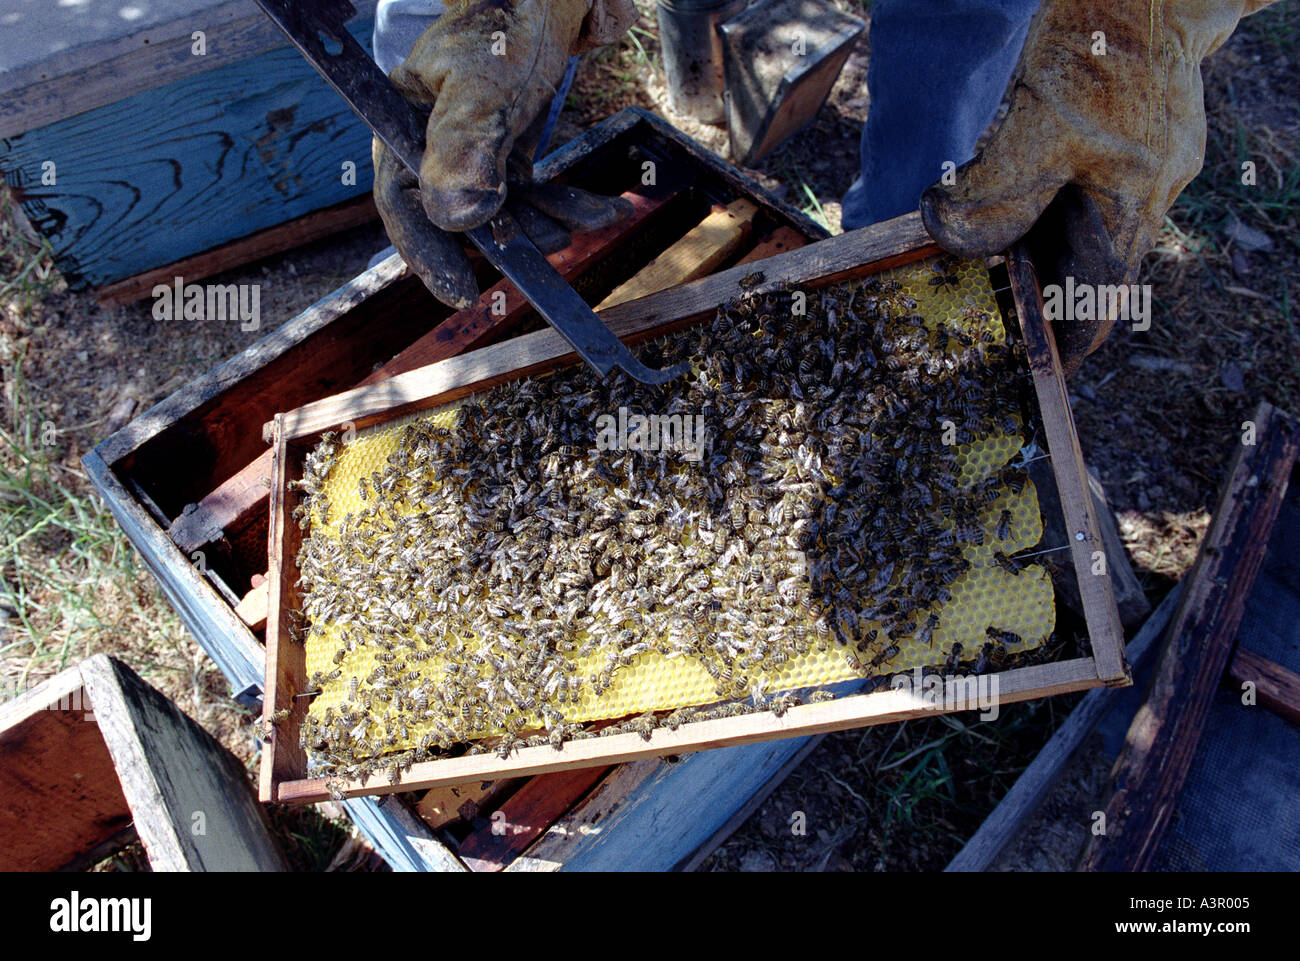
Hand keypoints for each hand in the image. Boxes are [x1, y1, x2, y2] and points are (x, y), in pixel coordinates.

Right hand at [374, 0, 637, 308]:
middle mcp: (430, 149)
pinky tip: (603, 209)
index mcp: (403, 130)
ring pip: (504, 213)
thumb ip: (464, 145)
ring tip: (593, 217)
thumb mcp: (481, 82)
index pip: (403, 205)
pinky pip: (531, 194)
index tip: (462, 294)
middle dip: (511, 237)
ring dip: (549, 224)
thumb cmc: (504, 20)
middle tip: (555, 244)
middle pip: (460, 217)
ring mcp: (470, 154)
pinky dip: (566, 204)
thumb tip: (457, 217)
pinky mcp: (504, 154)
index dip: (430, 254)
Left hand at [920, 0, 1268, 371]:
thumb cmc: (1096, 46)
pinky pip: (1087, 187)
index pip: (1102, 300)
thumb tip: (949, 233)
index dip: (1069, 340)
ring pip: (1085, 226)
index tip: (1035, 364)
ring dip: (1040, 247)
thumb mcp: (1037, 126)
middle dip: (1044, 292)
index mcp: (1134, 202)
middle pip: (1091, 266)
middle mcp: (1149, 189)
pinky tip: (1009, 201)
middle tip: (990, 314)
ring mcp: (1146, 160)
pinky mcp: (1132, 134)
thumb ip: (994, 189)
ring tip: (987, 265)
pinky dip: (1048, 204)